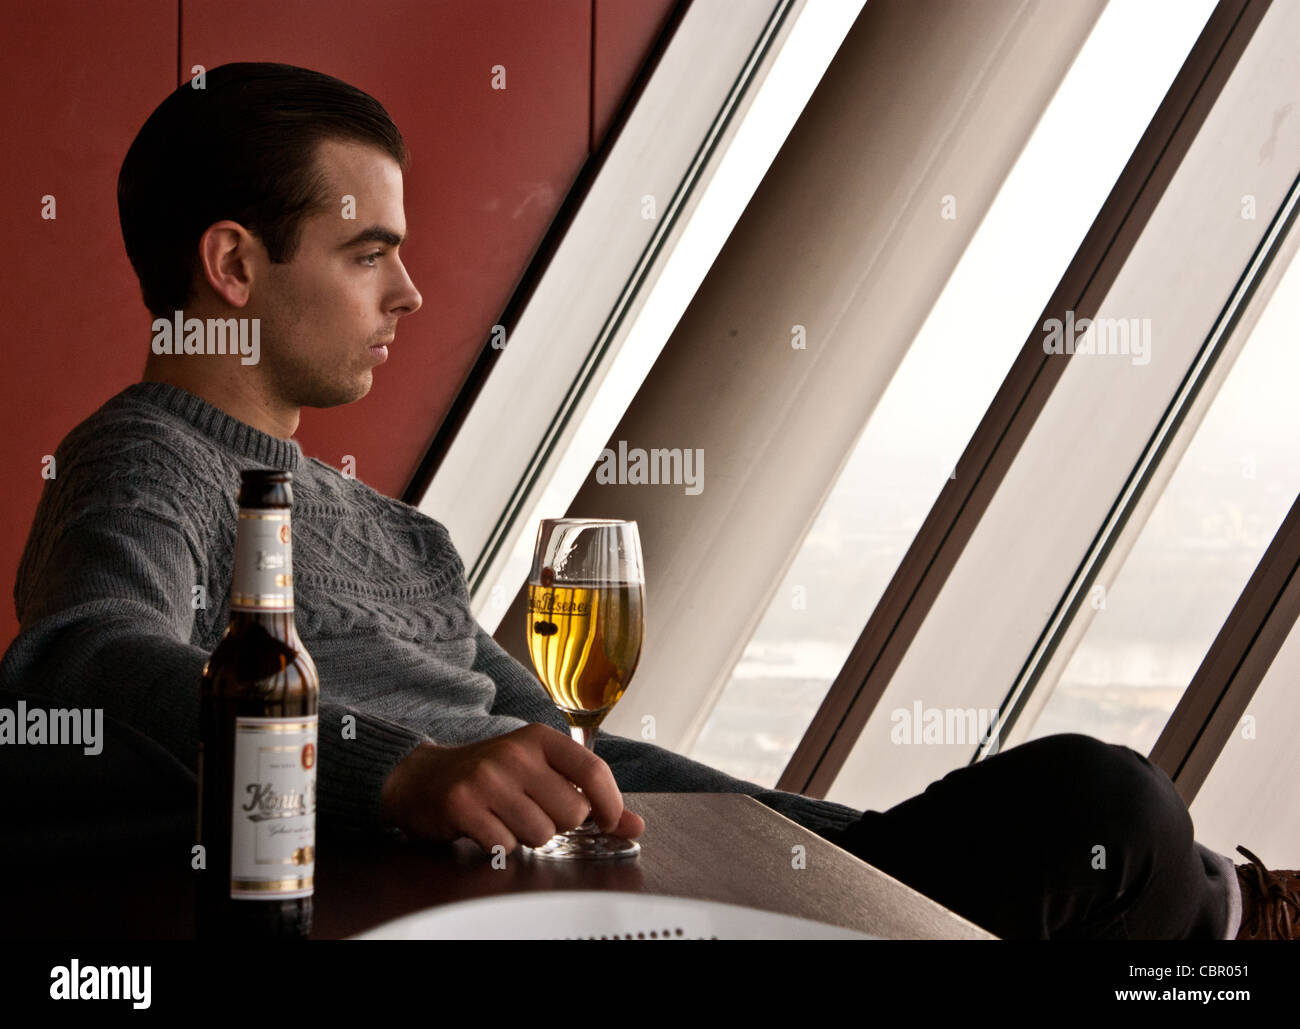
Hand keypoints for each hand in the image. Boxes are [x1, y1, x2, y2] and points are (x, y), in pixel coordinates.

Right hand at [379, 722, 645, 850]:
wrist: (423, 778)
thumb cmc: (490, 776)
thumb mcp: (540, 772)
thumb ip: (589, 795)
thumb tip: (635, 825)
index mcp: (540, 738)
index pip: (594, 770)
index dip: (611, 803)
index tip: (609, 821)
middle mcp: (515, 753)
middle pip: (572, 812)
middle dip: (559, 823)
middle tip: (533, 811)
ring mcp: (487, 777)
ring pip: (541, 833)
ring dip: (528, 836)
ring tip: (507, 818)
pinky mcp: (463, 804)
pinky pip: (506, 845)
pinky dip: (500, 845)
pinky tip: (486, 827)